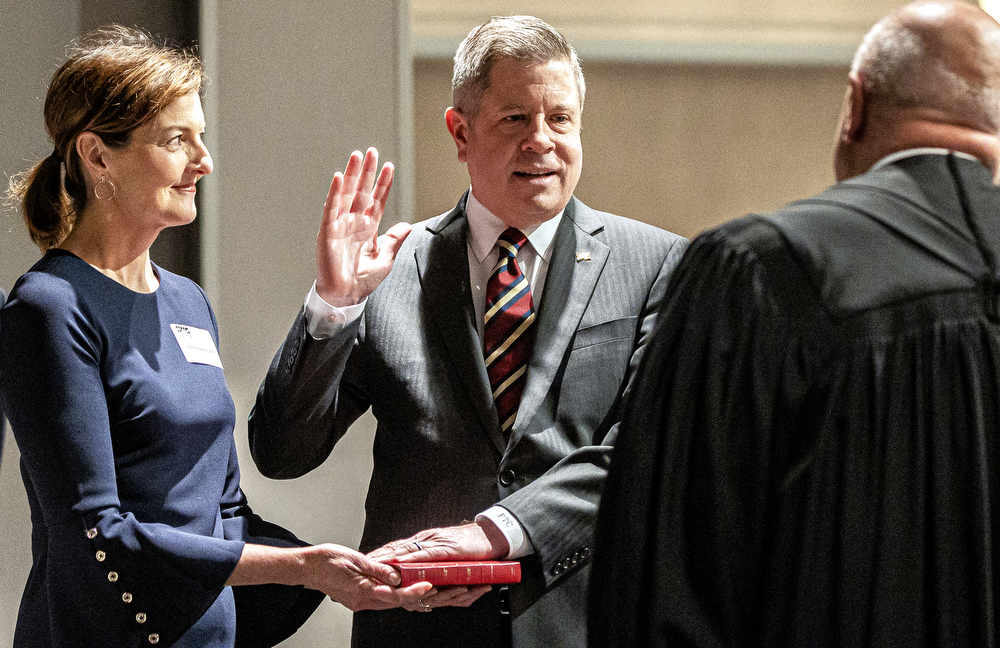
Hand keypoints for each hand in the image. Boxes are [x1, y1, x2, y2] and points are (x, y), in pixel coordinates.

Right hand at [303, 543, 433, 611]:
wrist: (307, 566)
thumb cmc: (328, 560)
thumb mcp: (357, 560)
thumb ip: (379, 569)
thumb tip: (398, 575)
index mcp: (362, 591)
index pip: (394, 596)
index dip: (413, 592)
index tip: (427, 586)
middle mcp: (360, 601)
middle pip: (393, 602)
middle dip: (412, 595)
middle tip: (430, 586)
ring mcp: (356, 602)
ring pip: (385, 601)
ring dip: (401, 594)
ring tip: (418, 584)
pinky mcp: (354, 599)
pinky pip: (376, 598)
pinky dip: (388, 592)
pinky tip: (395, 584)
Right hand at [315, 147, 411, 306]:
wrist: (346, 295)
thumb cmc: (362, 280)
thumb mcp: (385, 259)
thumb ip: (394, 241)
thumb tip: (406, 225)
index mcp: (368, 227)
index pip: (376, 200)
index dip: (382, 184)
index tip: (389, 166)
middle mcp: (354, 222)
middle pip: (361, 191)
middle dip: (367, 171)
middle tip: (371, 151)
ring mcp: (340, 225)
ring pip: (346, 194)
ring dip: (350, 174)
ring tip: (356, 156)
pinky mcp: (328, 231)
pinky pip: (331, 209)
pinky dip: (334, 193)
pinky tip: (337, 178)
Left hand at [367, 522, 505, 611]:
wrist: (490, 537)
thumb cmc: (469, 546)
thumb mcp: (445, 552)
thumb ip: (430, 559)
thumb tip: (416, 569)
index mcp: (424, 542)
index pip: (398, 548)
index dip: (381, 555)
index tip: (365, 561)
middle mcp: (425, 540)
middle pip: (397, 548)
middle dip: (378, 556)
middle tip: (361, 564)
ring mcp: (434, 543)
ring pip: (407, 550)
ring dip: (389, 559)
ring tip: (374, 565)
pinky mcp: (445, 548)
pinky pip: (424, 555)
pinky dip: (411, 560)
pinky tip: (400, 564)